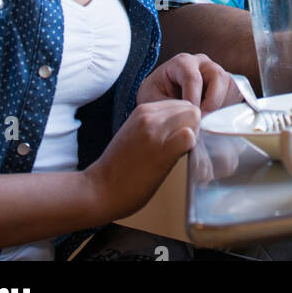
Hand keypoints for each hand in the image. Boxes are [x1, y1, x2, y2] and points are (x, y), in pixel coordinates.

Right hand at [83, 99, 199, 223]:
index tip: (177, 137)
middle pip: (190, 107)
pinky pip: (189, 137)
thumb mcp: (134, 133)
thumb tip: (181, 126)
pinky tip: (177, 159)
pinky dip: (190, 147)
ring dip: (192, 135)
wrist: (98, 189)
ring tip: (177, 153)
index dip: (184, 120)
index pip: (180, 102)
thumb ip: (155, 125)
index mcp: (143, 110)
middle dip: (192, 126)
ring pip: (193, 118)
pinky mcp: (161, 150)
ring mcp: (155, 131)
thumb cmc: (117, 168)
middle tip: (181, 147)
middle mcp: (149, 115)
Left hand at [136, 52, 241, 113]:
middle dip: (211, 103)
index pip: (193, 78)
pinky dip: (227, 108)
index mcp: (182, 62)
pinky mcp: (225, 84)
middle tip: (202, 123)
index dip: (193, 100)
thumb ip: (168, 107)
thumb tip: (187, 118)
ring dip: (220, 106)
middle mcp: (202, 63)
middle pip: (217, 77)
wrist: (161, 95)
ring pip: (229, 85)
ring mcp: (216, 71)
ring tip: (206, 122)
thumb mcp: (153, 99)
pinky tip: (213, 119)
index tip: (190, 120)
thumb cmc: (156, 95)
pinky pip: (235, 93)